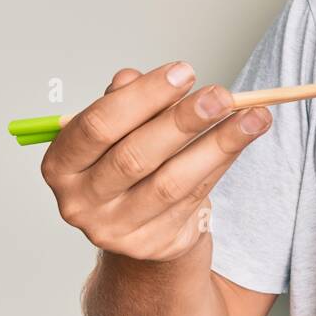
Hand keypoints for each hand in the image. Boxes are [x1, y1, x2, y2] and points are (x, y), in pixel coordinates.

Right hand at [41, 61, 271, 261]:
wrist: (138, 222)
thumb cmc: (127, 160)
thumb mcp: (121, 128)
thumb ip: (127, 102)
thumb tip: (134, 78)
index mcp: (62, 165)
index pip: (97, 126)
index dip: (142, 97)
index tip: (184, 71)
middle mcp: (81, 202)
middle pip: (135, 157)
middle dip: (182, 121)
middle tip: (220, 95)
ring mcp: (116, 229)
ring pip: (172, 183)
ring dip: (218, 144)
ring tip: (253, 116)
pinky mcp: (153, 244)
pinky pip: (195, 198)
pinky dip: (222, 164)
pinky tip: (244, 139)